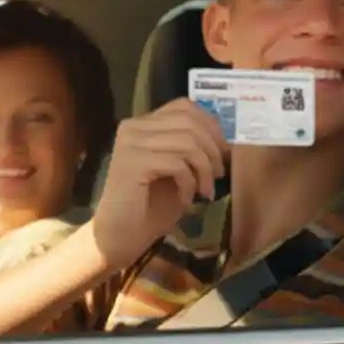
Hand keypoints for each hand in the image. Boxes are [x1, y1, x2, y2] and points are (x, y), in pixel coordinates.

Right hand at [89, 99, 228, 268]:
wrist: (119, 236)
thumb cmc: (150, 207)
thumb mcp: (178, 170)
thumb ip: (192, 148)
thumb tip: (224, 138)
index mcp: (142, 124)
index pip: (183, 106)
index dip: (210, 125)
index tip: (223, 151)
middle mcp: (133, 127)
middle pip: (189, 122)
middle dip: (213, 149)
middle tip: (220, 175)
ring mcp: (131, 143)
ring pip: (187, 142)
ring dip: (205, 170)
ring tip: (205, 192)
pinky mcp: (133, 162)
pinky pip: (177, 164)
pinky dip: (190, 183)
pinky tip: (187, 201)